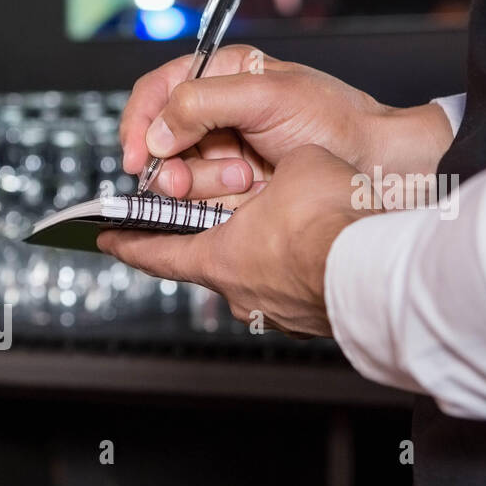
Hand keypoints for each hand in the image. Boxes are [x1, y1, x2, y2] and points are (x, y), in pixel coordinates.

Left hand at [97, 144, 365, 337]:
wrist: (380, 270)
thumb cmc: (330, 222)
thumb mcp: (296, 165)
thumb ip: (277, 164)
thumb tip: (287, 168)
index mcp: (218, 258)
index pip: (154, 252)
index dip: (127, 241)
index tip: (105, 239)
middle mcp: (239, 294)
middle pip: (209, 262)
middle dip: (213, 237)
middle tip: (217, 217)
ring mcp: (275, 314)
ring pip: (256, 278)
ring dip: (262, 255)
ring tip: (286, 230)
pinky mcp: (310, 322)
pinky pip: (293, 292)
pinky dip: (297, 272)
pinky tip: (321, 253)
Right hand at [120, 45, 453, 199]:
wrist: (377, 166)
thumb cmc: (338, 121)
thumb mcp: (269, 96)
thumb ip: (204, 103)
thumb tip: (156, 130)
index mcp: (220, 75)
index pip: (156, 92)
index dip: (138, 123)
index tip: (136, 155)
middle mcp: (215, 114)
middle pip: (158, 142)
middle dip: (171, 165)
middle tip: (181, 183)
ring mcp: (221, 153)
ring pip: (176, 176)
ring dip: (201, 184)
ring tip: (242, 180)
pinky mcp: (231, 188)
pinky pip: (198, 200)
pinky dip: (215, 202)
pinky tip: (244, 195)